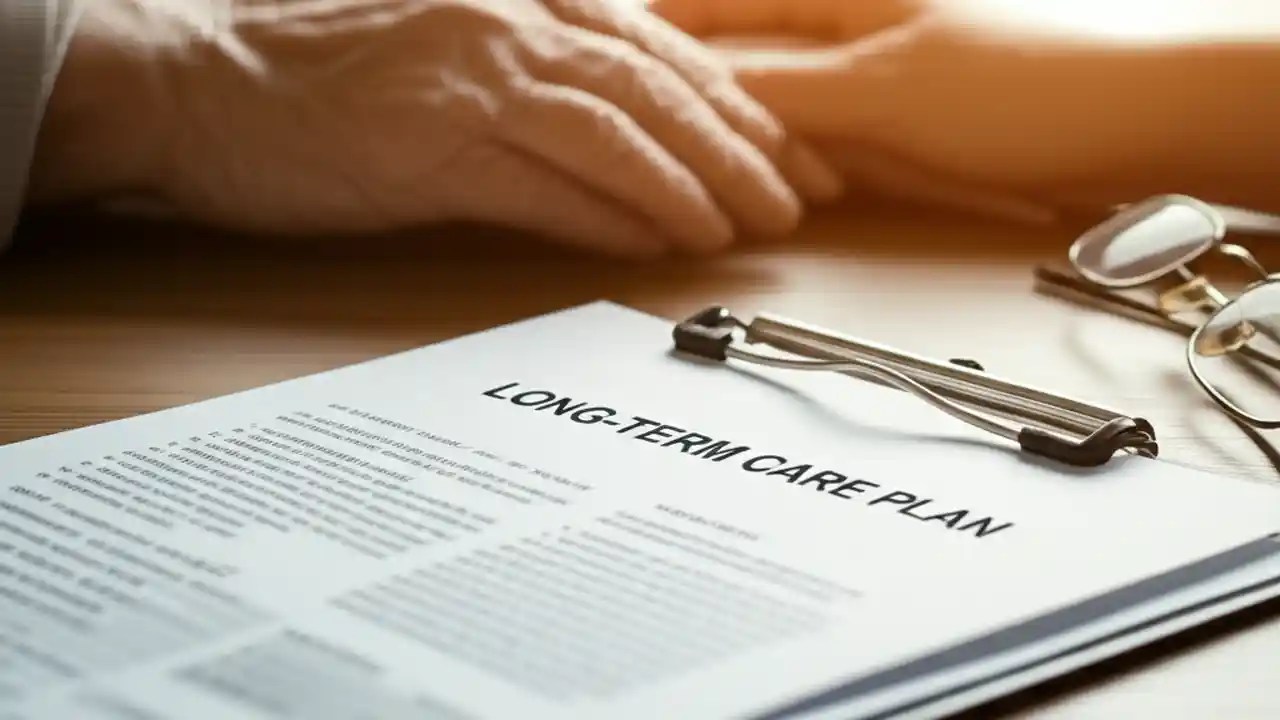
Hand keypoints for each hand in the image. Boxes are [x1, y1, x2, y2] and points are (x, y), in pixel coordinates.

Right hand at [32, 0, 844, 257]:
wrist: (203, 88)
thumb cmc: (322, 75)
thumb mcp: (448, 48)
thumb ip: (536, 75)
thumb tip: (625, 137)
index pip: (658, 52)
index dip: (737, 106)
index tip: (792, 154)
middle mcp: (505, 26)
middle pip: (656, 88)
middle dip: (741, 147)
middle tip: (801, 198)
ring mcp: (469, 82)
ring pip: (617, 132)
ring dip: (691, 183)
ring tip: (747, 227)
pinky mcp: (430, 146)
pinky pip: (545, 185)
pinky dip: (610, 214)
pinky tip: (658, 242)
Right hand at [652, 0, 1279, 220]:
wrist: (1132, 123)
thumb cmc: (1026, 84)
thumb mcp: (877, 91)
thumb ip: (775, 92)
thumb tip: (683, 94)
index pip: (699, 8)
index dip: (637, 48)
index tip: (582, 89)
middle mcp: (833, 21)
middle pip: (724, 66)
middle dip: (685, 123)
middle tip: (634, 173)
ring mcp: (858, 71)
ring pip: (765, 115)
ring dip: (739, 160)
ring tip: (686, 203)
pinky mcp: (884, 120)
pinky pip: (816, 147)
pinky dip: (798, 178)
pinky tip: (773, 206)